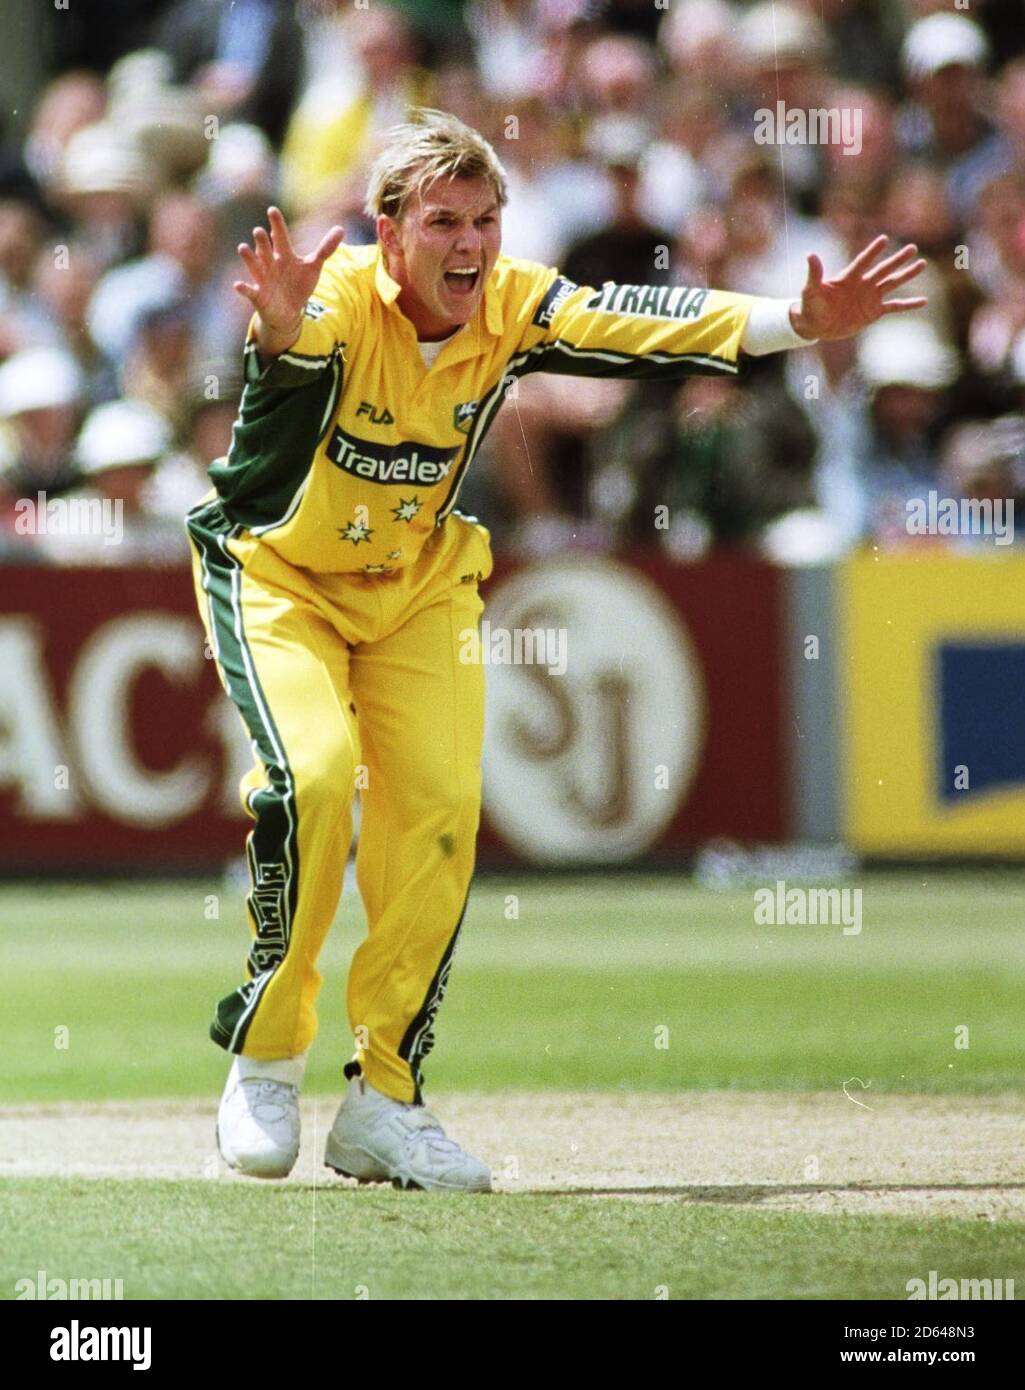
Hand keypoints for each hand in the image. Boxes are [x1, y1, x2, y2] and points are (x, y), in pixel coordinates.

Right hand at [234, 206, 343, 343]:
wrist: (289, 312)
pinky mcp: (257, 295)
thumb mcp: (313, 266)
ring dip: (248, 258)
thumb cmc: (298, 285)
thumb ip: (325, 248)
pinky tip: (238, 285)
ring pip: (253, 265)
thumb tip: (341, 229)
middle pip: (265, 249)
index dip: (277, 224)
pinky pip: (248, 290)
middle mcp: (270, 263)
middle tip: (259, 231)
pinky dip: (243, 288)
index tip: (272, 210)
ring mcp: (262, 278)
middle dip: (262, 241)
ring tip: (243, 248)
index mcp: (284, 254)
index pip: (280, 236)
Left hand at [789, 235, 927, 342]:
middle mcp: (862, 284)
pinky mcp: (874, 312)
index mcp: (849, 278)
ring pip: (892, 283)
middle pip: (883, 269)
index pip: (863, 262)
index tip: (884, 239)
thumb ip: (814, 274)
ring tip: (922, 264)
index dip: (872, 252)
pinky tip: (924, 300)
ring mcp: (870, 297)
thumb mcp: (811, 291)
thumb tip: (810, 255)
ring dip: (907, 275)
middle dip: (897, 260)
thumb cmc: (811, 307)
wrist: (815, 326)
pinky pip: (894, 307)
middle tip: (913, 248)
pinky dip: (908, 304)